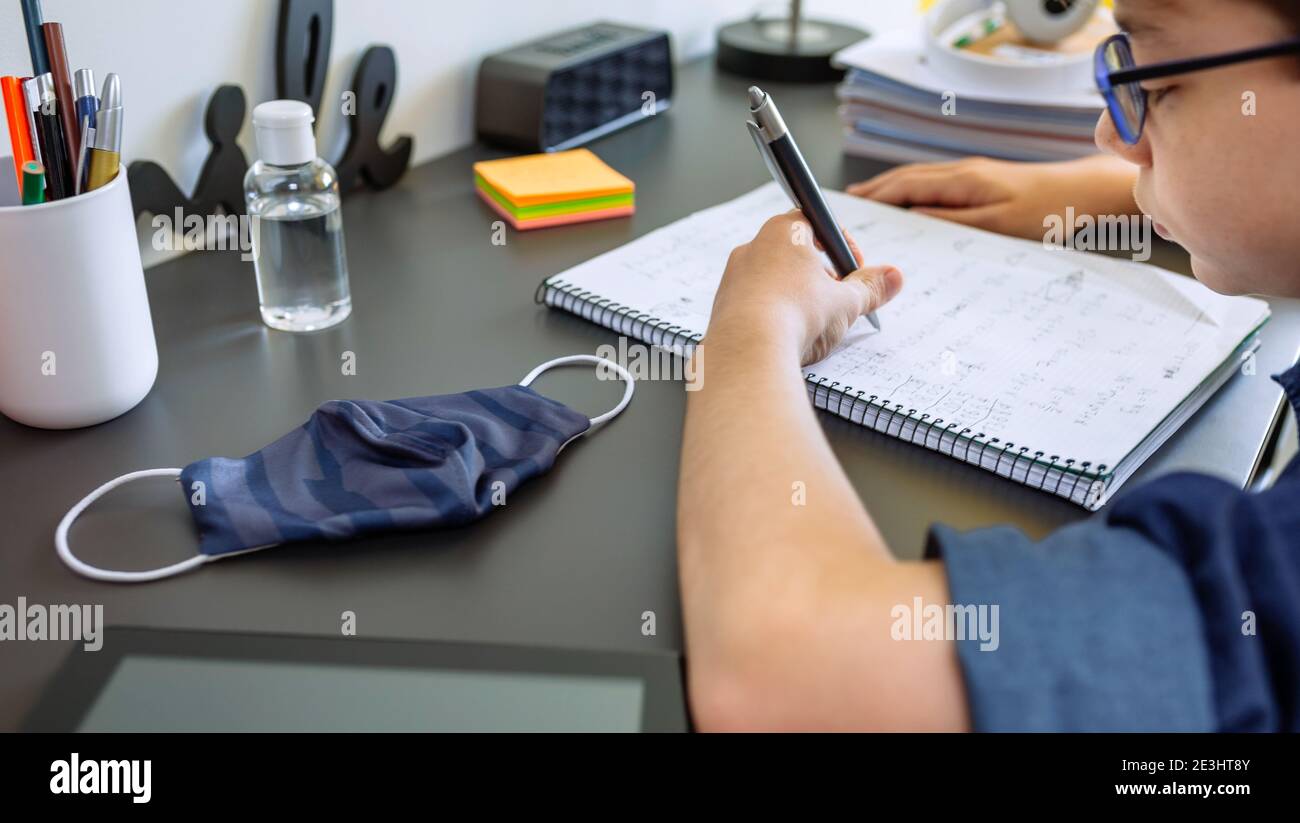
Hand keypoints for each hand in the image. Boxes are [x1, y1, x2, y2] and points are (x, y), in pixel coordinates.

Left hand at [706, 210, 902, 365]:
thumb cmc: (796, 315)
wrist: (746, 352)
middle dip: (822, 277)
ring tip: (813, 326)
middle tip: (839, 302)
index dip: (843, 248)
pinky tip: (786, 338)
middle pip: (795, 255)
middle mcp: (752, 248)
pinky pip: (754, 305)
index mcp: (783, 232)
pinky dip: (773, 316)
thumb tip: (893, 277)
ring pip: (774, 282)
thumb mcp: (845, 302)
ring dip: (797, 298)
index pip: (818, 224)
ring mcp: (733, 278)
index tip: (856, 270)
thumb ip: (870, 288)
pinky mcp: (722, 308)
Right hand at [847, 155, 1139, 240]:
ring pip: (920, 176)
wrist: (1084, 192)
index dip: (876, 196)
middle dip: (877, 190)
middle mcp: (963, 171)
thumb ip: (951, 221)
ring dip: (892, 188)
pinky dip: (912, 190)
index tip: (851, 207)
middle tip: (850, 205)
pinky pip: (936, 181)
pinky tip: (909, 201)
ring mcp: (972, 172)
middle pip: (907, 177)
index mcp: (963, 181)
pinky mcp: (982, 179)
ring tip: (869, 201)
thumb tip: (912, 219)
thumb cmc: (1047, 212)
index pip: (906, 186)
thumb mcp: (996, 226)